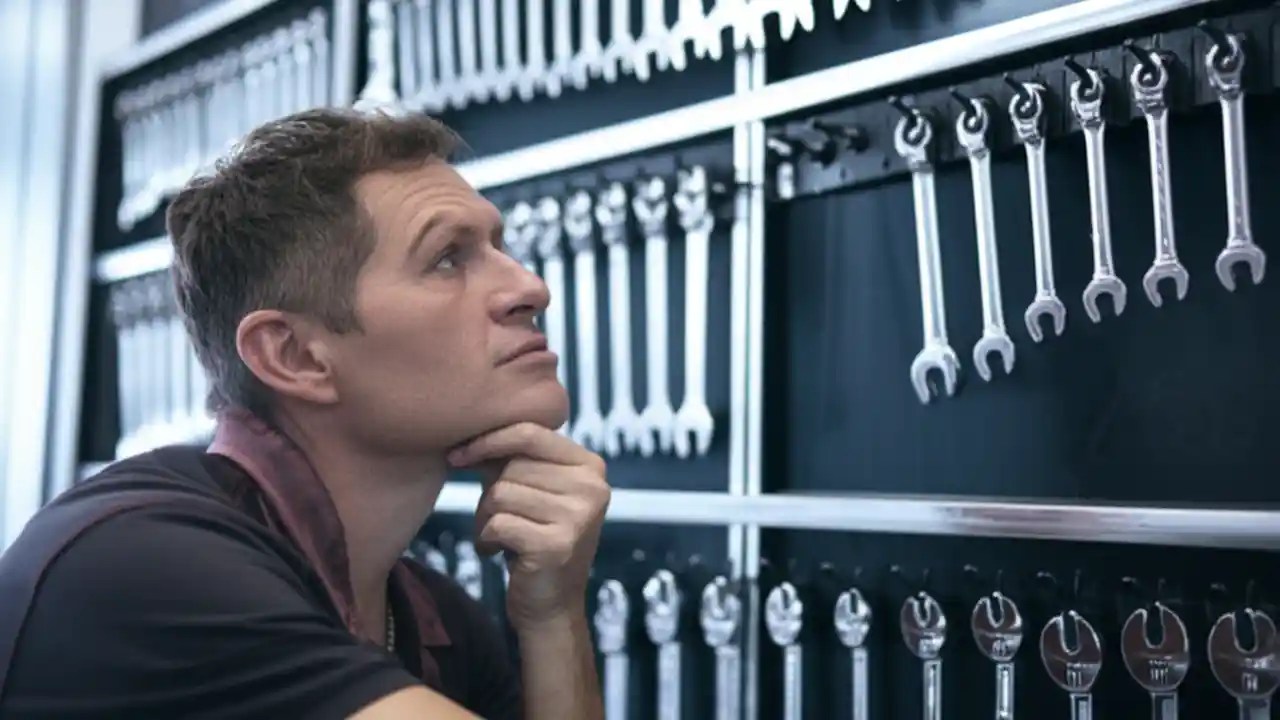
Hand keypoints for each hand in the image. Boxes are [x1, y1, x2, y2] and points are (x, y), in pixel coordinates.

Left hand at [448, 423, 609, 632]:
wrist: (552, 605)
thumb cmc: (535, 538)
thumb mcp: (531, 491)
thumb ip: (510, 458)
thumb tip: (467, 430)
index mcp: (590, 466)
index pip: (530, 432)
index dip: (489, 439)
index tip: (458, 454)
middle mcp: (592, 488)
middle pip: (512, 467)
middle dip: (490, 493)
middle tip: (498, 520)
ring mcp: (578, 517)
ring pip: (500, 494)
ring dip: (486, 519)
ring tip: (501, 537)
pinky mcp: (557, 546)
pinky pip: (497, 524)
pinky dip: (486, 540)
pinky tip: (500, 553)